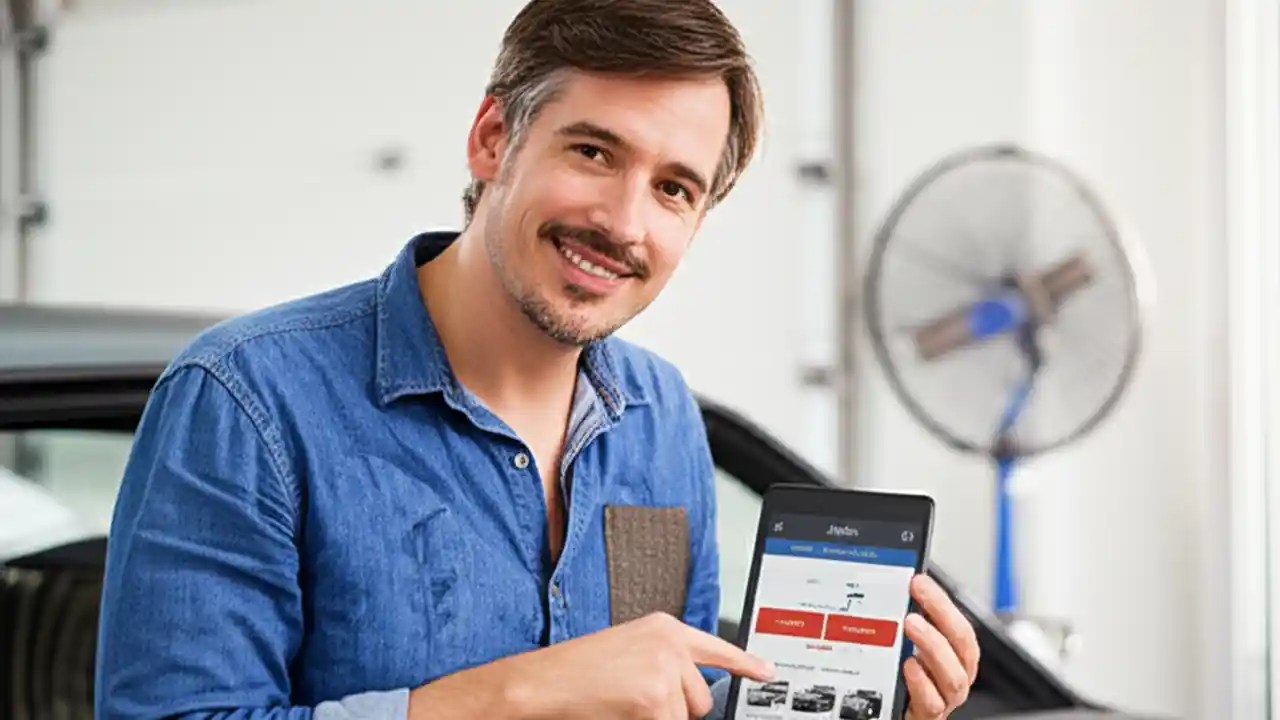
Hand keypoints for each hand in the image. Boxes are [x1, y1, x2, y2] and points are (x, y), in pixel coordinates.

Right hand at [409, 611, 773, 719]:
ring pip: (684, 719)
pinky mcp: (655, 697)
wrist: (541, 682)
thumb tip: (688, 694)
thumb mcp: (628, 654)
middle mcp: (671, 643)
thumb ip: (663, 664)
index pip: (717, 647)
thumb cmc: (574, 673)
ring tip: (620, 706)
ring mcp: (665, 669)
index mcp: (664, 628)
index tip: (767, 673)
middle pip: (700, 700)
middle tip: (633, 704)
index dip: (746, 663)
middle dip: (673, 712)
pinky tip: (618, 713)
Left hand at [903, 574, 979, 718]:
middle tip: (917, 597)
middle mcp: (952, 679)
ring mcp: (941, 700)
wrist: (882, 715)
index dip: (942, 603)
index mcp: (953, 660)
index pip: (959, 628)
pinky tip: (908, 666)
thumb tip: (899, 589)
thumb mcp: (905, 648)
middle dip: (942, 617)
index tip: (920, 582)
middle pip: (962, 648)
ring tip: (911, 625)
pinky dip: (922, 683)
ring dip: (934, 646)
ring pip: (953, 678)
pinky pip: (932, 704)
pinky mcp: (924, 717)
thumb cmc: (898, 682)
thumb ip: (908, 625)